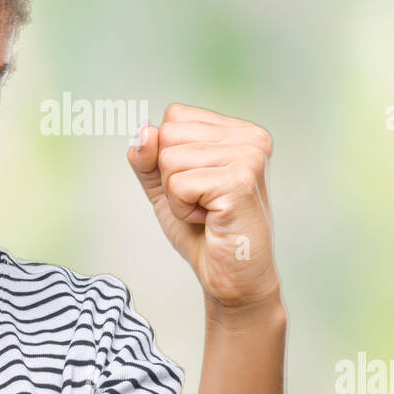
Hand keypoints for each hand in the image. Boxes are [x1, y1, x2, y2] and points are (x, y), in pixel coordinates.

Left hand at [127, 102, 280, 316]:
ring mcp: (248, 157)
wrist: (231, 277)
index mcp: (238, 130)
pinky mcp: (240, 181)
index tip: (198, 185)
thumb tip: (144, 131)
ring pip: (169, 159)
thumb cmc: (203, 232)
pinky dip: (183, 210)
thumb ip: (148, 156)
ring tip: (207, 212)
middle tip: (202, 202)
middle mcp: (250, 137)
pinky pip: (178, 184)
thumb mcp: (165, 185)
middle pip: (169, 134)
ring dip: (177, 196)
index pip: (174, 116)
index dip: (169, 156)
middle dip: (171, 176)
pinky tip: (210, 220)